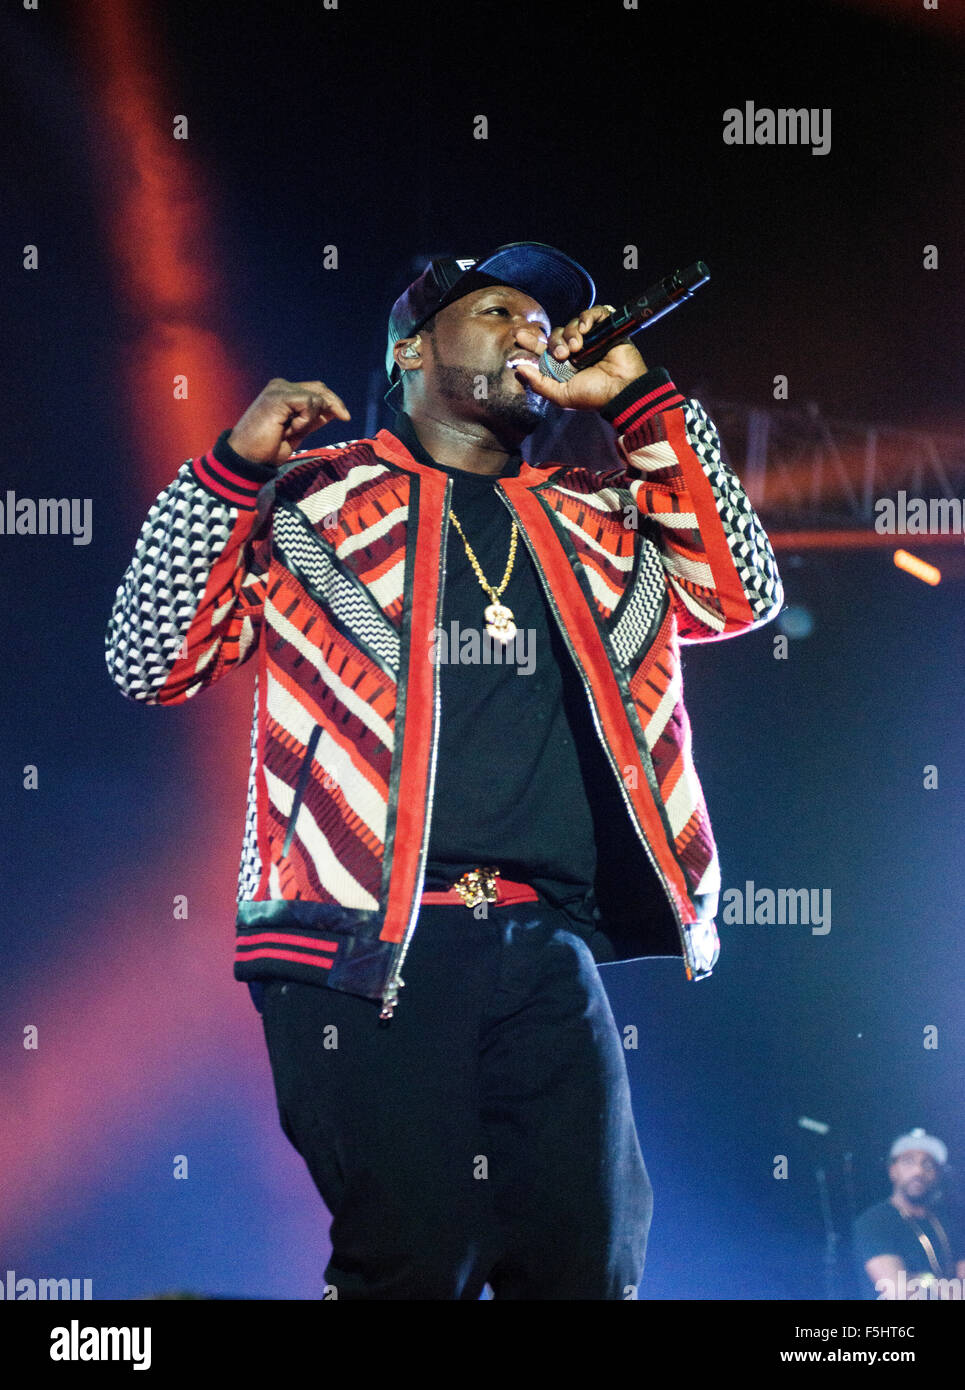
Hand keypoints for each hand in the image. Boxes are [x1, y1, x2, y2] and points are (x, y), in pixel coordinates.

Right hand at [227, 378, 350, 465]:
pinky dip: (305, 420)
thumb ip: (312, 419)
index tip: (345, 417)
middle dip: (334, 404)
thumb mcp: (297, 432)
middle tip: (345, 418)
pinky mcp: (279, 396)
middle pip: (319, 388)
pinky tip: (290, 429)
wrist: (248, 457)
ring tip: (290, 431)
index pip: (315, 390)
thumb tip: (333, 410)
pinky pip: (308, 403)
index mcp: (284, 392)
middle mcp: (281, 386)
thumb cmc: (268, 448)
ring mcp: (278, 389)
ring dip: (310, 420)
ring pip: (316, 398)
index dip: (332, 402)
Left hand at [509, 304, 646, 410]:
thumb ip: (539, 383)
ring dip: (571, 333)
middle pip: (555, 335)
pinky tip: (586, 327)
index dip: (530, 342)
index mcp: (563, 366)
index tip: (518, 335)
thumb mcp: (561, 395)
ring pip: (571, 324)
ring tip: (578, 347)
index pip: (542, 350)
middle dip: (555, 342)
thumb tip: (518, 369)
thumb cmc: (594, 396)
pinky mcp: (605, 329)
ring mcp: (591, 339)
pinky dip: (587, 317)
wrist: (622, 389)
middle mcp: (575, 351)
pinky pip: (593, 313)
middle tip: (564, 355)